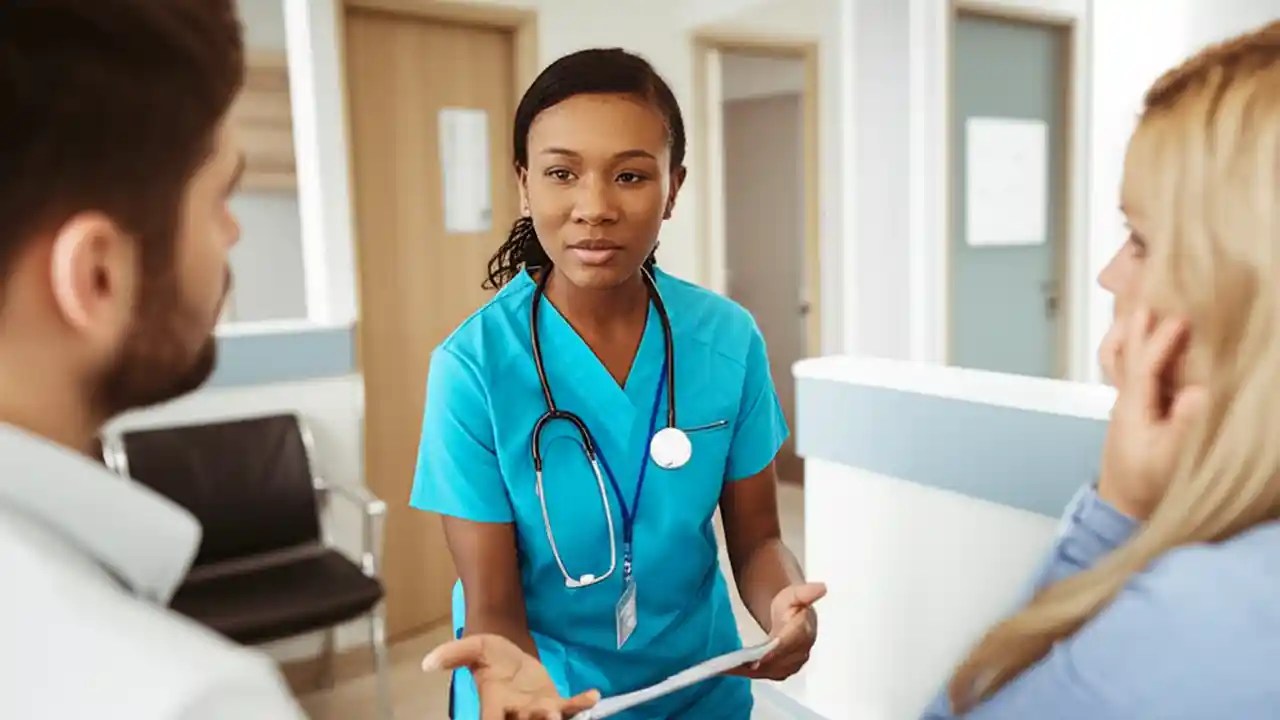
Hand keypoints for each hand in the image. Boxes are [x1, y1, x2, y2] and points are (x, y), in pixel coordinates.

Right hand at [422, 634, 599, 719]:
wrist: (510, 650)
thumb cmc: (490, 654)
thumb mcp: (472, 647)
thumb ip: (453, 654)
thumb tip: (427, 663)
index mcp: (493, 705)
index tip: (503, 717)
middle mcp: (516, 714)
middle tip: (545, 715)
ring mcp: (538, 711)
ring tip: (559, 712)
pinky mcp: (556, 703)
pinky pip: (571, 709)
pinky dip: (582, 704)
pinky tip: (592, 695)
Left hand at [730, 582, 826, 680]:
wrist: (790, 618)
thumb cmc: (790, 606)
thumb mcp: (795, 594)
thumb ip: (806, 592)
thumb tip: (822, 588)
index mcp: (805, 632)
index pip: (791, 642)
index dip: (777, 649)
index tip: (762, 654)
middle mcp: (800, 652)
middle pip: (779, 660)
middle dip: (760, 662)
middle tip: (740, 662)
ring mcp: (791, 665)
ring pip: (770, 670)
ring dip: (751, 670)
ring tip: (730, 666)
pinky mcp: (780, 672)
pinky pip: (762, 675)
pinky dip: (746, 673)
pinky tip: (729, 669)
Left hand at [1097, 308, 1207, 519]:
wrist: (1123, 503)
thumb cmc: (1146, 483)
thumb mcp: (1168, 459)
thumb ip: (1181, 427)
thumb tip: (1196, 393)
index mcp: (1133, 407)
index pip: (1143, 365)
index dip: (1160, 341)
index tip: (1179, 319)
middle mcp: (1124, 398)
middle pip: (1124, 352)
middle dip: (1138, 324)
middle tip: (1151, 292)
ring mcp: (1126, 401)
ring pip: (1119, 357)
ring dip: (1129, 332)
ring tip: (1140, 305)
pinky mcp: (1133, 406)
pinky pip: (1128, 367)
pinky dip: (1132, 347)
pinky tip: (1142, 338)